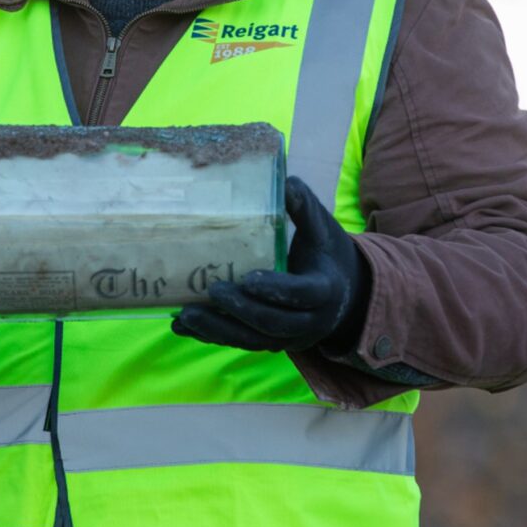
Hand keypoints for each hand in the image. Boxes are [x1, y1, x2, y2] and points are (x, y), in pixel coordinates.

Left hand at [172, 175, 371, 352]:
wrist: (343, 292)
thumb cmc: (326, 253)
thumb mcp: (322, 229)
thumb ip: (305, 208)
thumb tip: (286, 183)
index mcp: (325, 290)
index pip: (301, 294)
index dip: (275, 289)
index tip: (247, 278)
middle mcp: (310, 322)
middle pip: (273, 323)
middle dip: (241, 310)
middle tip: (212, 290)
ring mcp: (289, 338)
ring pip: (253, 340)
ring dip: (219, 329)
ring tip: (186, 316)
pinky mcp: (272, 344)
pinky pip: (241, 343)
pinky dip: (212, 336)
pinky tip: (183, 326)